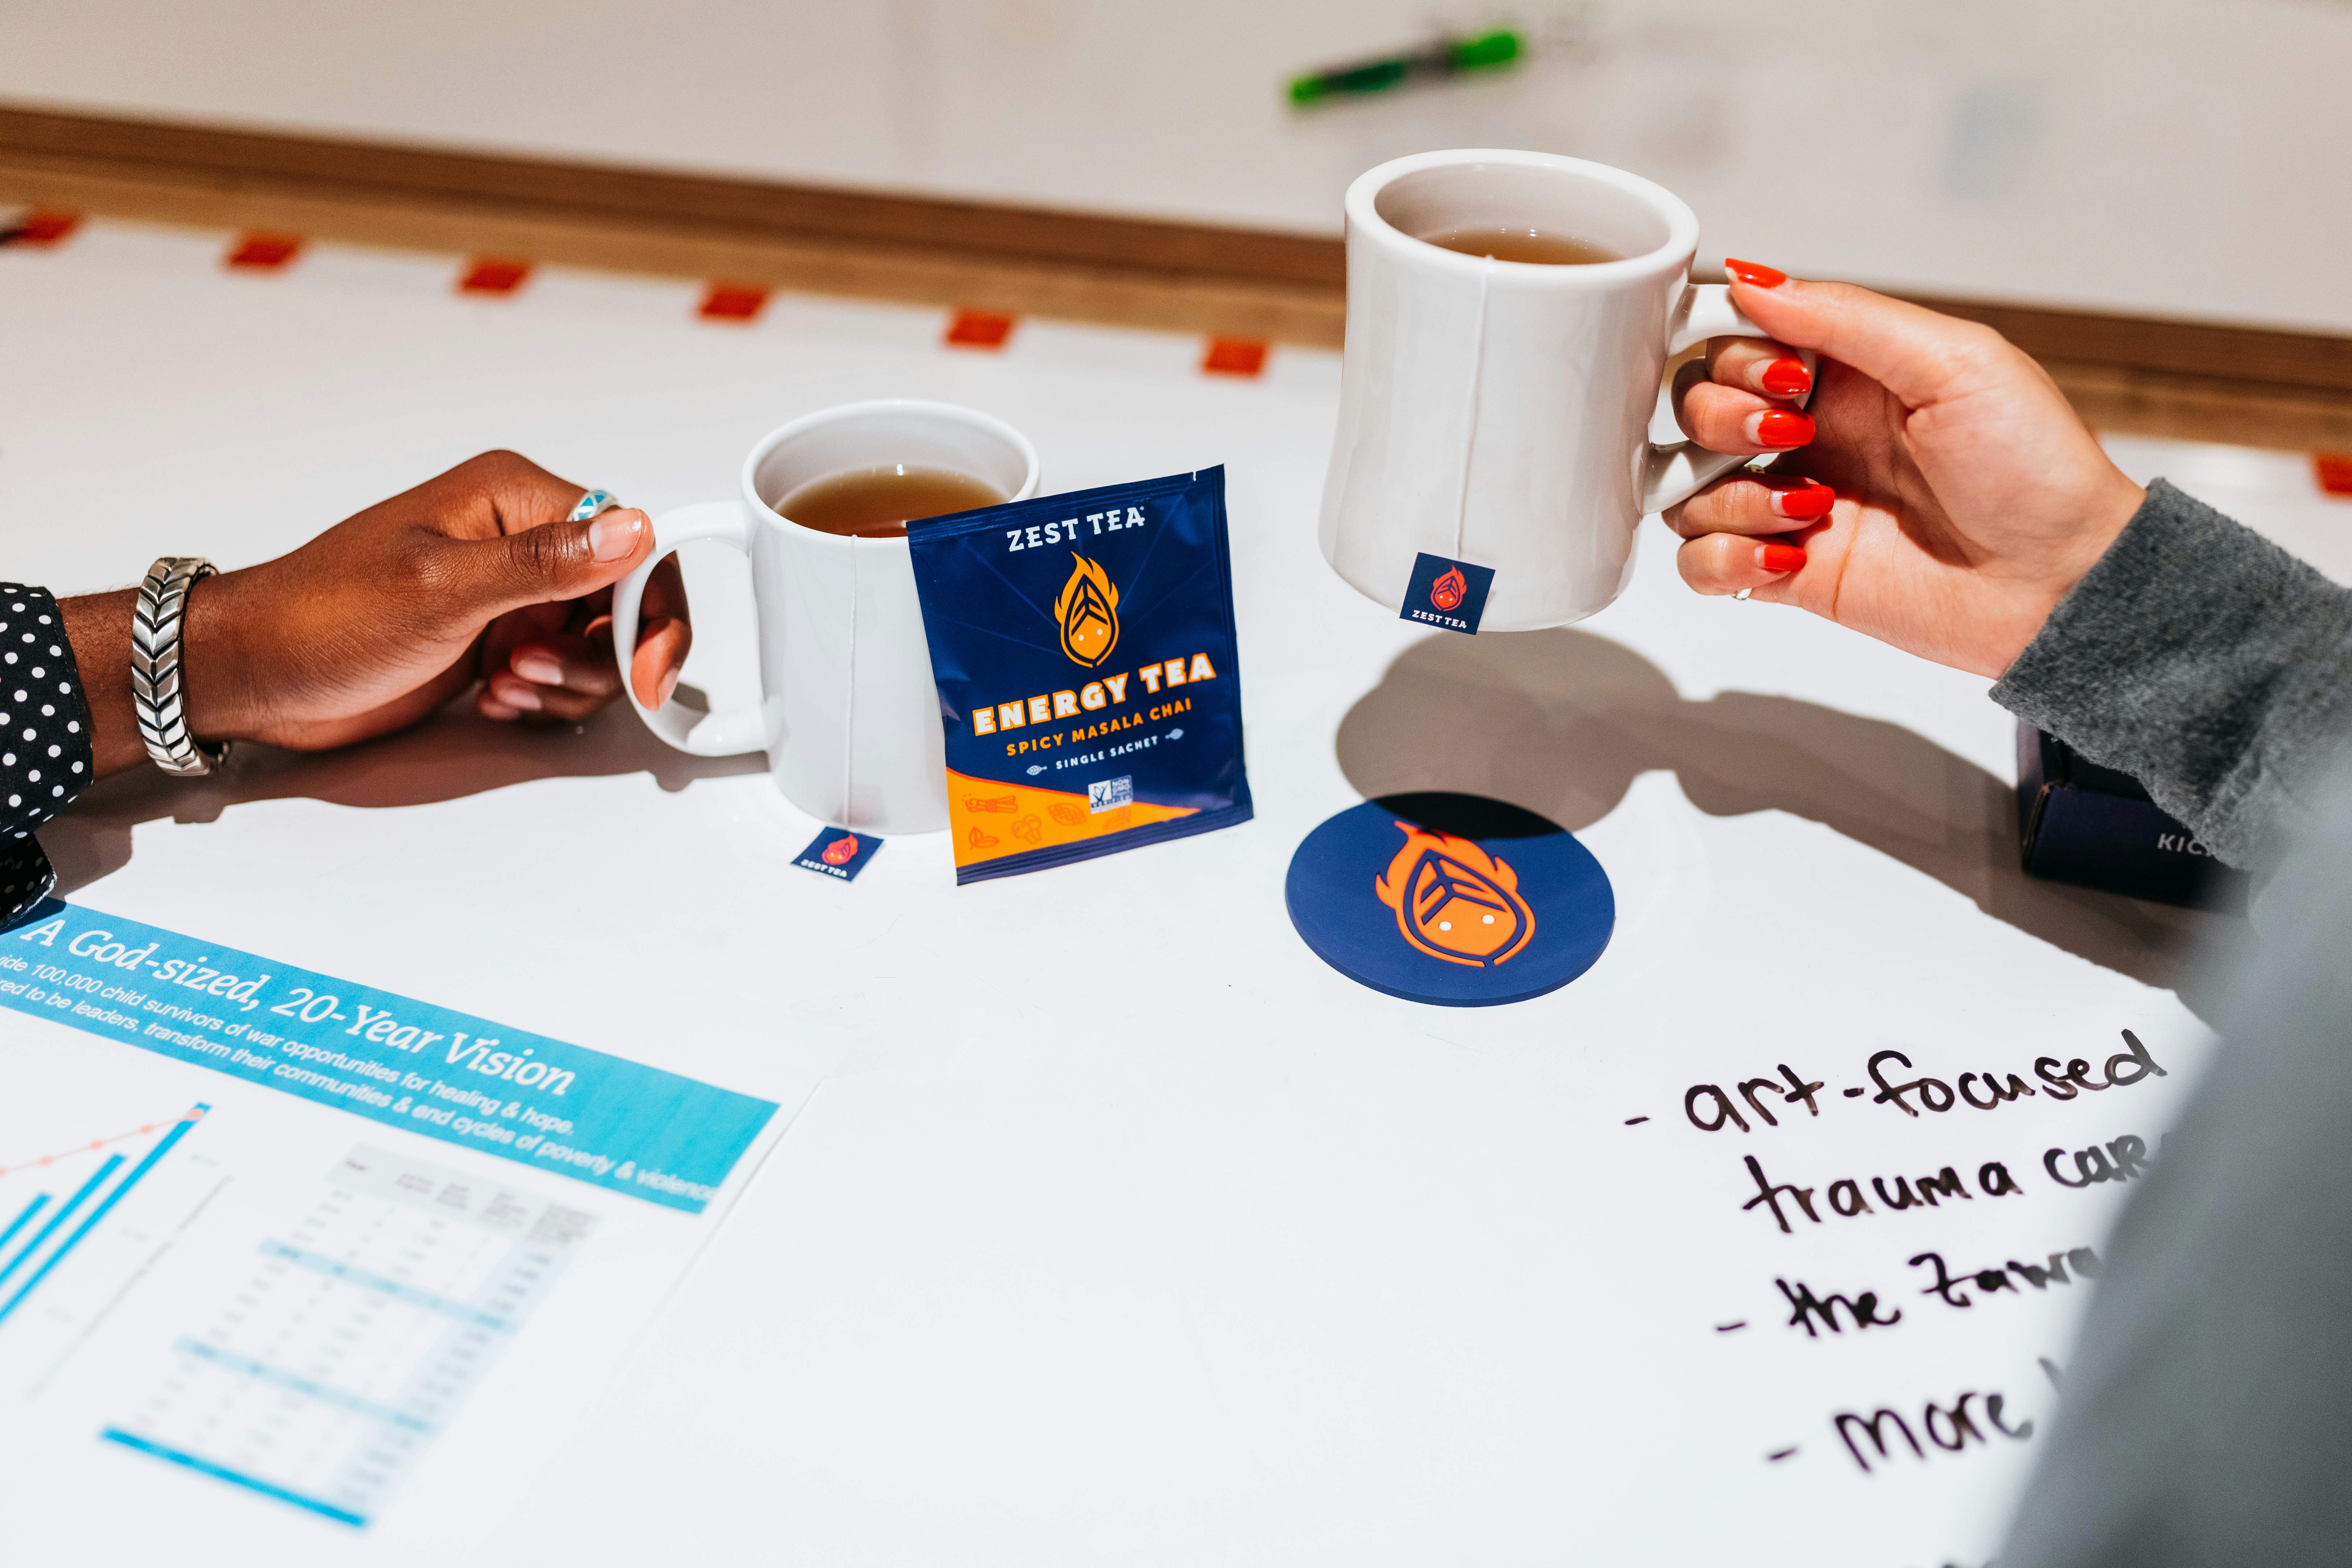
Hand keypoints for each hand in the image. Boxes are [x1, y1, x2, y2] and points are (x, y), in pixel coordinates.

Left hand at [67, 451, 690, 776]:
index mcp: (515, 498)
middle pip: (624, 602)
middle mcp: (522, 539)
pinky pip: (563, 673)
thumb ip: (543, 564)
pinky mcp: (498, 638)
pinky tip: (495, 696)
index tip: (643, 673)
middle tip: (536, 674)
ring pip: (598, 646)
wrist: (258, 671)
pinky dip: (544, 696)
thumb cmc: (324, 618)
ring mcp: (511, 592)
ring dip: (567, 681)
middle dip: (600, 657)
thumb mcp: (440, 590)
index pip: (632, 545)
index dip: (650, 614)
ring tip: (505, 683)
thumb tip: (633, 530)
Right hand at [1663, 261, 2146, 677]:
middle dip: (1722, 418)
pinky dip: (1722, 559)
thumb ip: (1846, 316)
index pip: (1737, 340)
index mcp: (1846, 372)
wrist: (2060, 580)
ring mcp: (1790, 505)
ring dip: (1726, 493)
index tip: (1776, 373)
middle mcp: (1808, 433)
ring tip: (1803, 508)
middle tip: (1791, 431)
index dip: (1734, 351)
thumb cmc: (2034, 468)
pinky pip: (1699, 564)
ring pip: (1684, 488)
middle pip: (1694, 408)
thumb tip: (1752, 278)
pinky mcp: (1786, 573)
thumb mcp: (1954, 362)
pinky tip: (1784, 556)